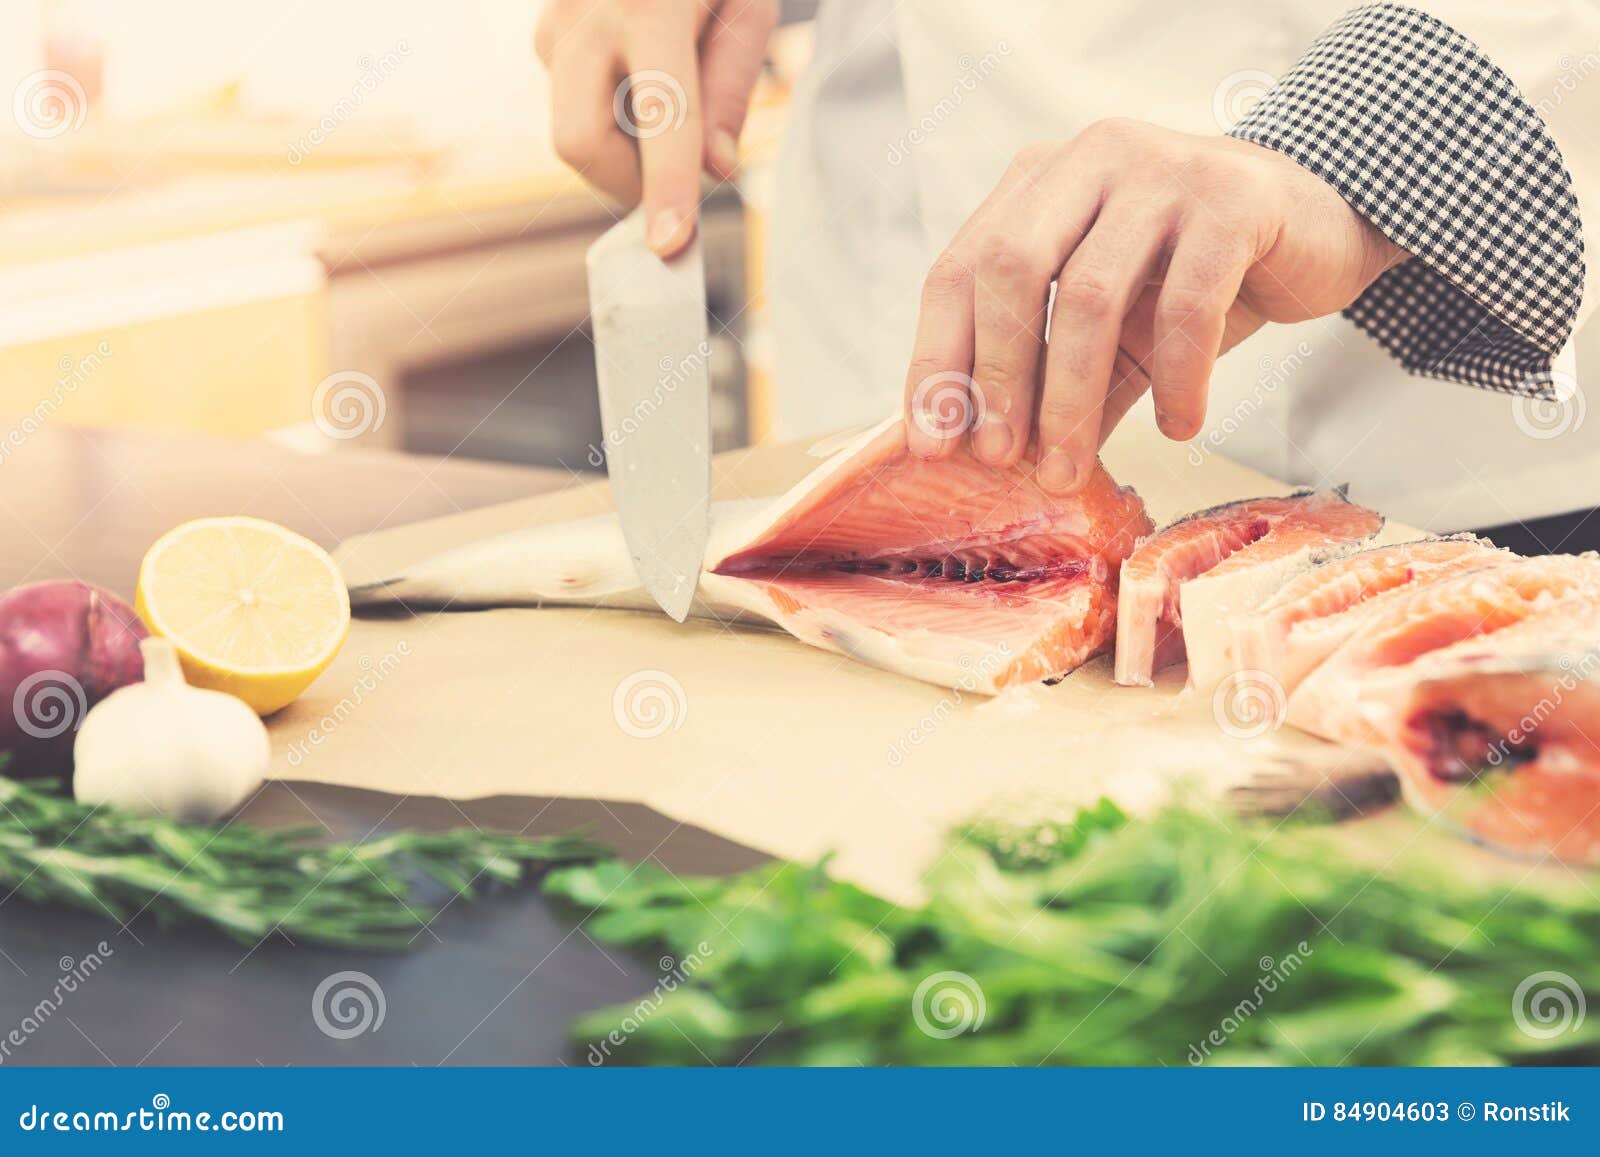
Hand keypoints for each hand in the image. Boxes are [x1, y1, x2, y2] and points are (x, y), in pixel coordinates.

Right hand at [535, 0, 777, 255]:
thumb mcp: (747, 5)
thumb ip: (731, 85)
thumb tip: (714, 169)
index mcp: (649, 4)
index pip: (660, 116)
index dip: (666, 187)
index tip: (669, 245)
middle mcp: (586, 15)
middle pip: (579, 141)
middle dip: (625, 183)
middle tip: (675, 182)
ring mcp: (554, 24)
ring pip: (572, 130)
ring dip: (623, 146)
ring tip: (666, 97)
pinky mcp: (544, 35)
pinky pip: (572, 105)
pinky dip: (612, 116)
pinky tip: (640, 76)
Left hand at [902, 119, 1408, 489]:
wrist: (1319, 225)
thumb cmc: (1197, 277)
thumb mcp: (1113, 332)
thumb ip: (1055, 377)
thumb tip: (992, 462)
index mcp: (1040, 182)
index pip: (959, 270)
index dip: (936, 359)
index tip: (929, 444)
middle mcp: (1090, 158)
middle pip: (1010, 270)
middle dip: (997, 376)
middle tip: (1001, 460)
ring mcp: (1161, 169)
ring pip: (1089, 295)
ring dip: (1072, 398)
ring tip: (1069, 468)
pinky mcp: (1232, 198)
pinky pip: (1187, 306)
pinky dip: (1176, 380)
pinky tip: (1179, 428)